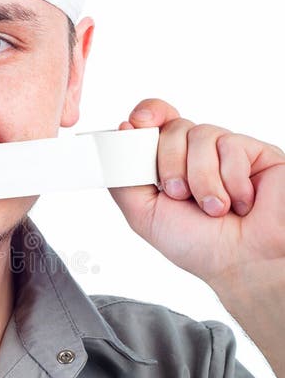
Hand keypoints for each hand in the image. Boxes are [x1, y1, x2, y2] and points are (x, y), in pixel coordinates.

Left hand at [108, 99, 284, 286]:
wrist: (244, 263)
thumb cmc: (201, 246)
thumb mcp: (145, 215)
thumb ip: (123, 178)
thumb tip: (121, 134)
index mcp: (172, 165)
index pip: (157, 121)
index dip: (147, 115)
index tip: (136, 124)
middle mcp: (199, 155)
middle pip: (174, 128)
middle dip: (169, 164)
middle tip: (179, 196)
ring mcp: (227, 152)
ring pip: (201, 135)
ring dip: (202, 180)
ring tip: (213, 208)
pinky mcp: (256, 152)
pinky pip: (231, 146)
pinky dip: (232, 181)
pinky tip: (240, 202)